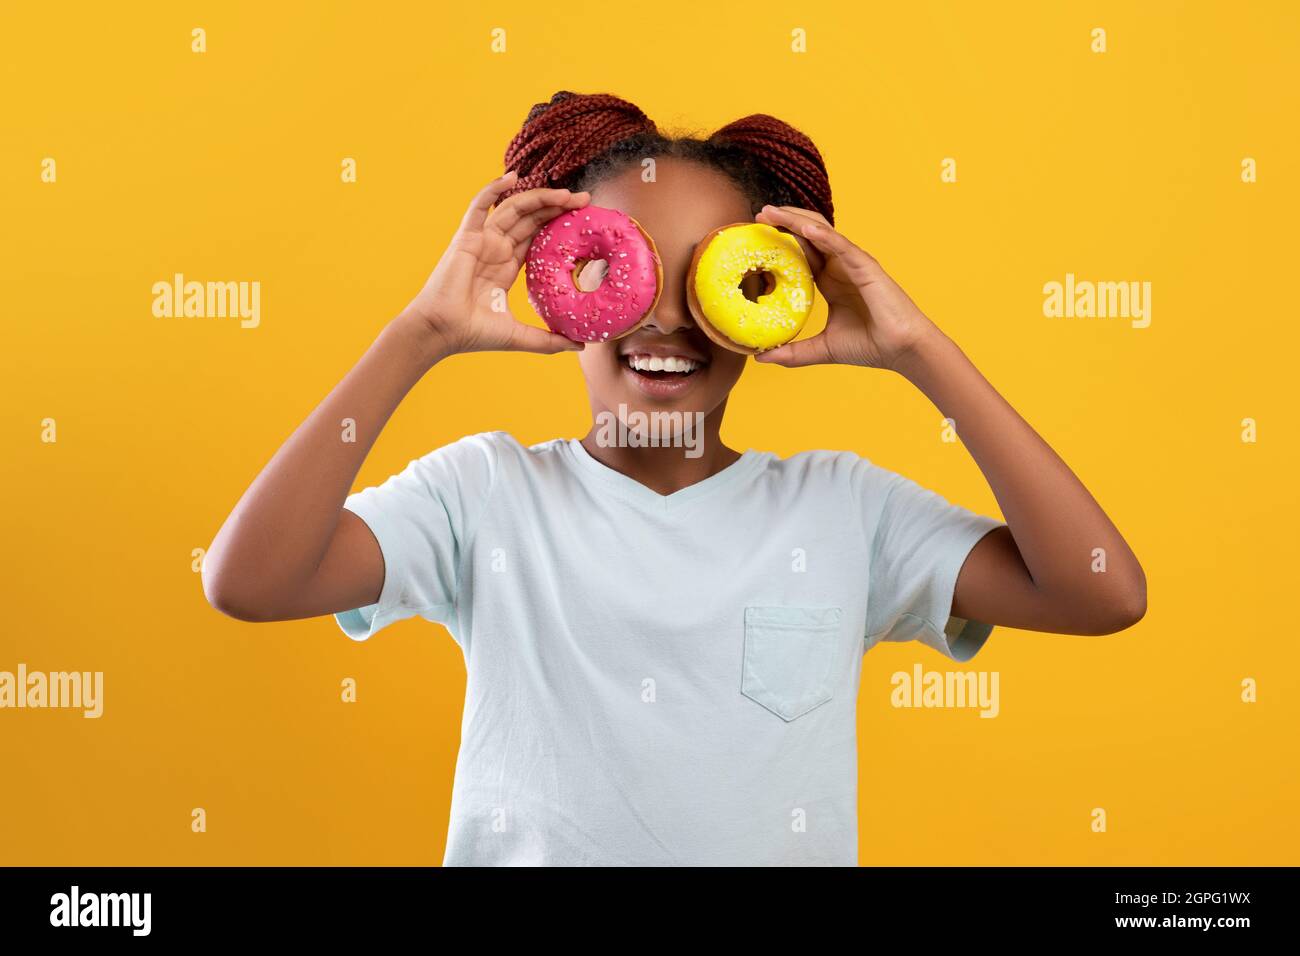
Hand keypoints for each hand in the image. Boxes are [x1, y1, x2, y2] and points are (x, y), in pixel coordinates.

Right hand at [395, 170, 590, 359]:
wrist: (442, 332)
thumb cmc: (474, 334)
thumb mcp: (521, 336)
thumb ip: (549, 341)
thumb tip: (580, 345)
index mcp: (506, 267)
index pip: (538, 237)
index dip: (559, 225)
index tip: (584, 219)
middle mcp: (496, 249)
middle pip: (531, 219)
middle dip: (557, 206)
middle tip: (584, 199)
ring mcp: (482, 241)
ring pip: (514, 209)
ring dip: (539, 197)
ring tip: (566, 193)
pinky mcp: (466, 237)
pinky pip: (479, 205)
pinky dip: (493, 188)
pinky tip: (512, 176)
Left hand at [752, 205, 938, 370]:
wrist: (902, 350)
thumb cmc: (870, 346)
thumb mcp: (822, 349)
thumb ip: (793, 353)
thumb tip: (761, 357)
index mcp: (830, 280)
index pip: (801, 252)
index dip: (780, 240)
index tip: (755, 235)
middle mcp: (840, 267)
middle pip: (808, 235)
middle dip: (783, 222)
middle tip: (758, 215)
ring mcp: (853, 263)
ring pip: (822, 232)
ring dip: (795, 220)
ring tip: (771, 212)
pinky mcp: (866, 266)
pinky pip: (841, 245)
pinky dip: (823, 235)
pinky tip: (803, 227)